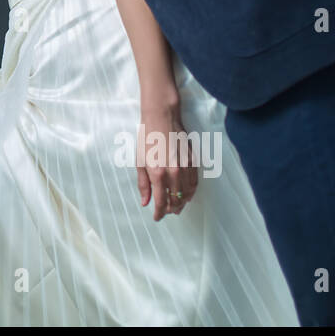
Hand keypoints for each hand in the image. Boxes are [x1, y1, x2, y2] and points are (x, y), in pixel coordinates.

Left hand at [136, 99, 199, 220]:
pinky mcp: (192, 160)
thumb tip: (145, 202)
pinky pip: (195, 182)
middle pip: (176, 200)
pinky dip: (191, 191)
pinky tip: (188, 195)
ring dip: (182, 202)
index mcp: (157, 173)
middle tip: (167, 212)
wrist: (162, 118)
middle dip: (171, 209)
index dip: (159, 213)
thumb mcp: (139, 161)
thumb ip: (143, 184)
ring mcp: (185, 167)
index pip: (161, 202)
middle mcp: (173, 172)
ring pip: (187, 193)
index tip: (157, 217)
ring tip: (177, 206)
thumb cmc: (147, 138)